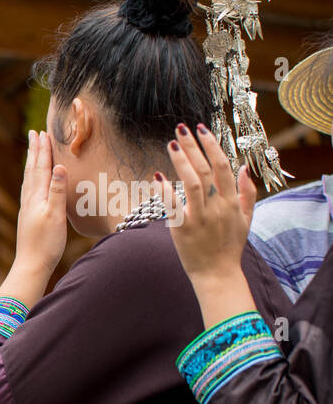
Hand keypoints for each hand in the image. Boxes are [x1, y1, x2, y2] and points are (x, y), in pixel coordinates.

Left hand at [15, 129, 68, 275]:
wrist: (31, 266)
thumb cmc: (46, 243)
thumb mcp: (56, 216)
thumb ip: (57, 190)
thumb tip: (59, 167)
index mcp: (37, 197)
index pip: (40, 168)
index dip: (42, 150)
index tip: (42, 133)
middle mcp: (29, 200)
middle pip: (32, 170)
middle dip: (34, 151)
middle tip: (34, 134)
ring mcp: (27, 209)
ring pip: (29, 179)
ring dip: (31, 163)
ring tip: (32, 151)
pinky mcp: (28, 217)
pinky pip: (29, 190)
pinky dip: (31, 179)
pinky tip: (31, 183)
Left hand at [161, 123, 255, 283]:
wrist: (217, 274)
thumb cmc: (229, 247)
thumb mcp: (246, 219)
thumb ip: (247, 194)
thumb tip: (244, 169)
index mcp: (231, 202)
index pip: (224, 166)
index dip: (212, 146)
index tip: (202, 129)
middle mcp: (217, 206)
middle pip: (207, 169)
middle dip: (194, 147)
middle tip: (181, 129)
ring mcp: (200, 217)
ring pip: (192, 183)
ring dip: (182, 162)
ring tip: (171, 144)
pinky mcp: (183, 229)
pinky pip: (174, 206)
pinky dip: (166, 191)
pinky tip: (157, 177)